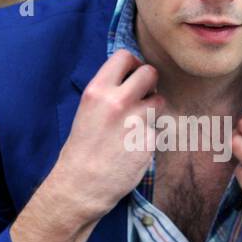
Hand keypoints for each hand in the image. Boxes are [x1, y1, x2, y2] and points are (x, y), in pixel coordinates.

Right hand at [52, 49, 165, 218]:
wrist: (82, 184)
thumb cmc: (82, 148)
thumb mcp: (88, 110)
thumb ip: (109, 92)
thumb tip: (132, 78)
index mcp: (98, 91)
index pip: (125, 56)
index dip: (134, 64)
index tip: (132, 76)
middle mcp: (118, 101)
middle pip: (150, 73)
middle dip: (149, 84)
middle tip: (142, 98)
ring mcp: (136, 121)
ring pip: (159, 101)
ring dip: (152, 110)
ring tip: (135, 126)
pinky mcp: (149, 140)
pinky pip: (157, 128)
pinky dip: (150, 135)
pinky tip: (134, 147)